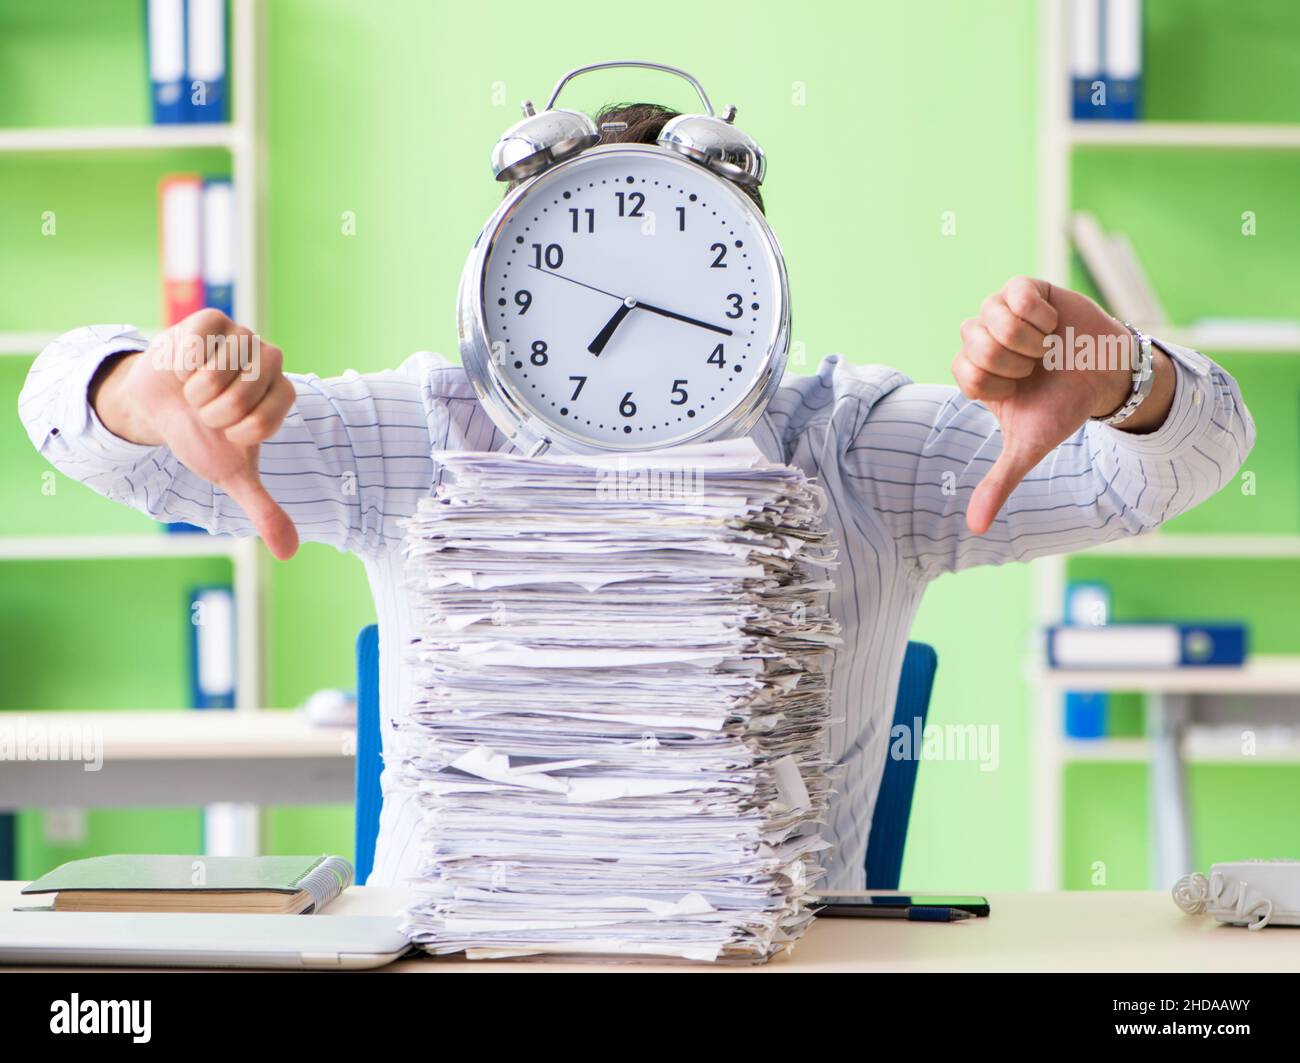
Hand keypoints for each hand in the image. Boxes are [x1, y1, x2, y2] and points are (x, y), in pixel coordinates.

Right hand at [92, 309, 298, 558]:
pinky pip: (203, 342)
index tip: (227, 431)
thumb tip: (289, 552)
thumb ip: (264, 509)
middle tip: (207, 412)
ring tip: (193, 392)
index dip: (242, 428)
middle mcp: (268, 361)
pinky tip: (182, 368)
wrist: (158, 407)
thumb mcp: (231, 474)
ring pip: (227, 366)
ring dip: (200, 389)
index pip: (272, 412)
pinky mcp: (212, 320)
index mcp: (281, 393)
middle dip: (220, 410)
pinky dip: (186, 363)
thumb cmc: (201, 436)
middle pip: (252, 388)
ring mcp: (242, 336)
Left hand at [953, 277, 1173, 535]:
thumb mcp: (1029, 447)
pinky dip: (1038, 313)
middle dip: (1014, 361)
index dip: (1000, 383)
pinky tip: (1053, 323)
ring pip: (990, 316)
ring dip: (1027, 338)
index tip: (1024, 388)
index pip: (965, 373)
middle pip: (974, 344)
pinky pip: (1015, 292)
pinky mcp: (1025, 289)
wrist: (1108, 376)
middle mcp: (982, 342)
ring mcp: (1001, 313)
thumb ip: (999, 482)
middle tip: (1037, 367)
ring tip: (1046, 347)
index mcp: (976, 375)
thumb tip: (975, 528)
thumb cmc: (1063, 408)